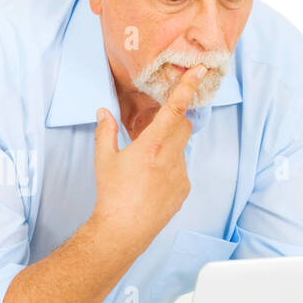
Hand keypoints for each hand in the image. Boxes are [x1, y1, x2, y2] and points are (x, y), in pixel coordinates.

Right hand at [90, 64, 208, 254]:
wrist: (123, 230)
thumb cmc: (112, 194)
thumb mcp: (104, 159)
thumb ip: (105, 131)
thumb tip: (103, 112)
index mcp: (152, 144)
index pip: (175, 109)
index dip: (188, 87)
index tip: (199, 71)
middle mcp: (172, 157)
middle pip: (184, 126)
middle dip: (174, 121)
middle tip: (154, 128)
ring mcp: (181, 175)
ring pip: (180, 150)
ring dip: (167, 149)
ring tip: (144, 167)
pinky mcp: (183, 190)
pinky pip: (180, 171)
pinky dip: (168, 169)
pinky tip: (150, 184)